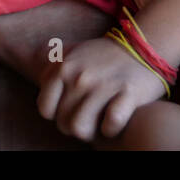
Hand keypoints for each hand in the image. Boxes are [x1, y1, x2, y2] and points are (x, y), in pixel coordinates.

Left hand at [37, 35, 167, 141]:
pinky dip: (112, 129)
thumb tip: (36, 58)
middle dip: (76, 125)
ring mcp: (103, 85)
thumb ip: (53, 59)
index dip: (57, 114)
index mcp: (63, 67)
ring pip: (81, 129)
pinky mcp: (127, 93)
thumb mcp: (74, 50)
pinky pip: (110, 125)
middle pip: (63, 123)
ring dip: (92, 132)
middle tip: (90, 117)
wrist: (143, 47)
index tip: (71, 109)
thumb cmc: (105, 55)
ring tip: (100, 121)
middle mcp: (79, 76)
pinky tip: (116, 118)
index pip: (45, 108)